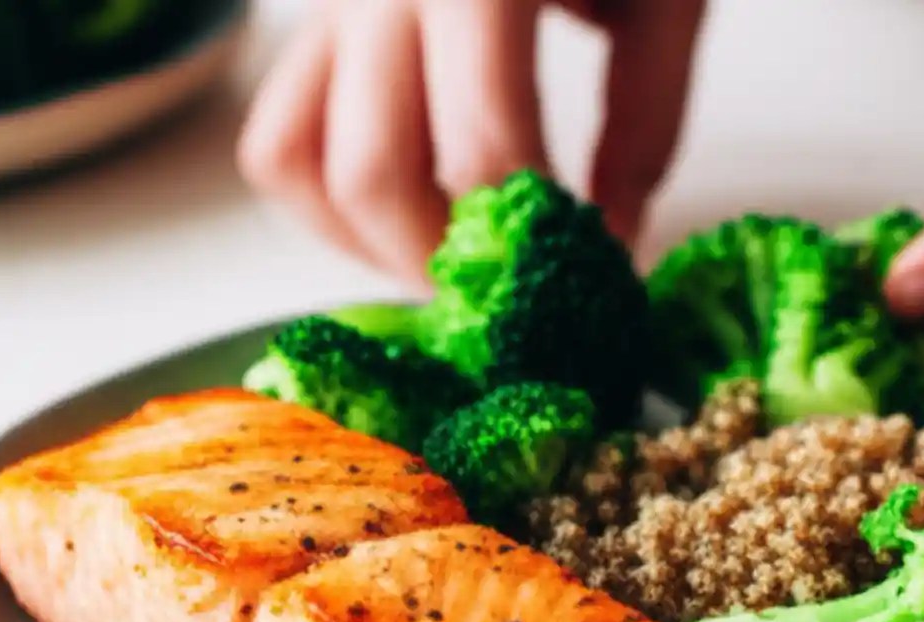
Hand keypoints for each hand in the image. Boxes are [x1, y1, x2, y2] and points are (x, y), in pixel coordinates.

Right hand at [238, 0, 706, 287]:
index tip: (577, 267)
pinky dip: (327, 201)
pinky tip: (404, 212)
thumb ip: (646, 123)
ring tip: (451, 260)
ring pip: (298, 164)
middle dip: (444, 261)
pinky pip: (278, 137)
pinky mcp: (314, 23)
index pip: (484, 147)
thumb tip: (609, 240)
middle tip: (508, 290)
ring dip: (371, 244)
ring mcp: (332, 4)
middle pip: (373, 174)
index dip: (530, 235)